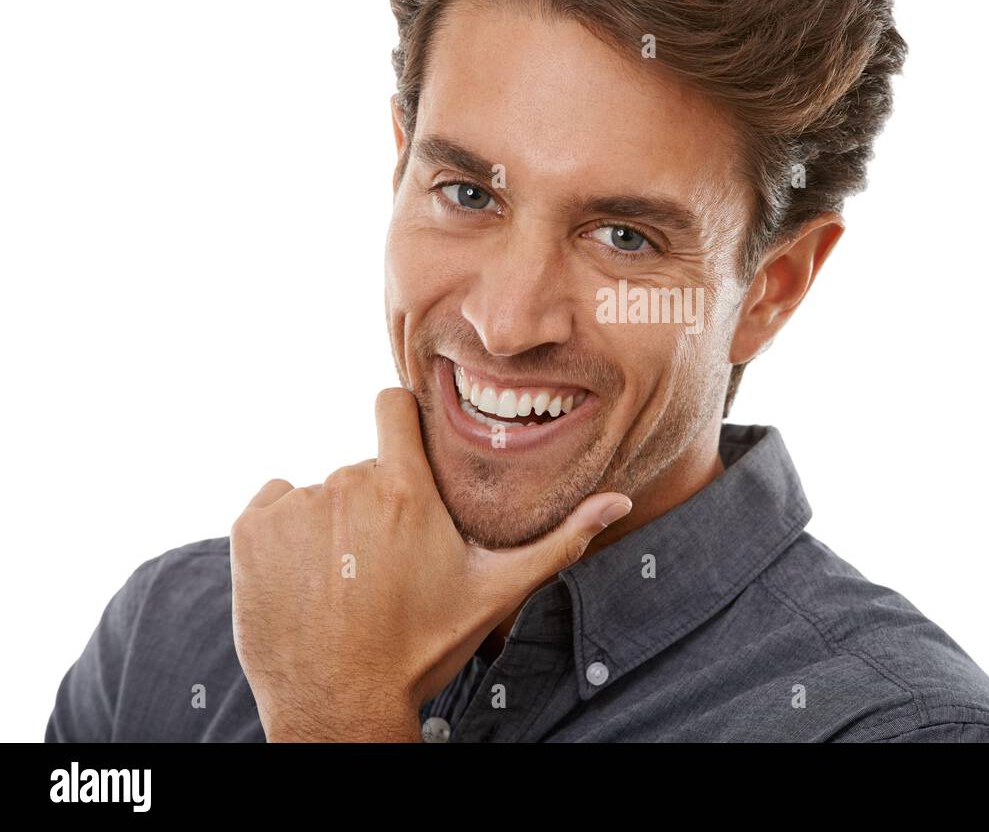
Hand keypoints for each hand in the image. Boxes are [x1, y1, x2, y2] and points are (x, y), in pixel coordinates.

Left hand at [229, 386, 632, 741]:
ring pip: (317, 491)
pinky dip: (283, 533)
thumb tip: (617, 502)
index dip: (400, 420)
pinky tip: (307, 578)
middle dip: (372, 502)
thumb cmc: (423, 645)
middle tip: (383, 560)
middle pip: (361, 466)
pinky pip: (272, 504)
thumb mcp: (495, 592)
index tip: (405, 447)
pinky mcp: (251, 531)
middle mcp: (347, 486)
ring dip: (328, 524)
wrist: (341, 704)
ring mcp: (294, 508)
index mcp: (407, 491)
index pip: (393, 405)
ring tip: (343, 579)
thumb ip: (558, 540)